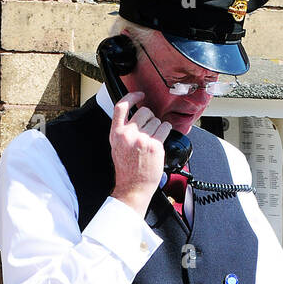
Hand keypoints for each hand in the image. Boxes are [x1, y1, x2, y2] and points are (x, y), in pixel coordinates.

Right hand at [109, 91, 171, 216]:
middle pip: (144, 112)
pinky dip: (166, 131)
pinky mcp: (154, 145)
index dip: (132, 96)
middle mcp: (128, 134)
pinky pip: (165, 128)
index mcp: (116, 133)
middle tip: (149, 130)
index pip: (121, 106)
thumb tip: (134, 116)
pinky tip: (161, 139)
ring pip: (156, 120)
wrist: (133, 188)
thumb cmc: (127, 170)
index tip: (140, 95)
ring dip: (158, 127)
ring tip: (153, 140)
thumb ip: (123, 130)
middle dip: (150, 118)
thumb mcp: (117, 147)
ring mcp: (142, 139)